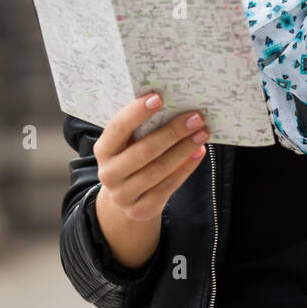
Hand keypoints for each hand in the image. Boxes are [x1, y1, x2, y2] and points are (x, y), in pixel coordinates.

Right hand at [94, 91, 210, 222]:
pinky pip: (168, 187)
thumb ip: (142, 128)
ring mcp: (124, 194)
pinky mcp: (141, 209)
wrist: (125, 197)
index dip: (137, 112)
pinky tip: (199, 153)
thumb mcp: (128, 143)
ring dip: (184, 149)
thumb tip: (175, 106)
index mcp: (103, 150)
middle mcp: (109, 173)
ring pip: (158, 170)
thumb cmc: (131, 157)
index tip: (159, 97)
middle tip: (195, 117)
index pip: (118, 127)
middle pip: (144, 150)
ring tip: (202, 133)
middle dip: (172, 132)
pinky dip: (186, 168)